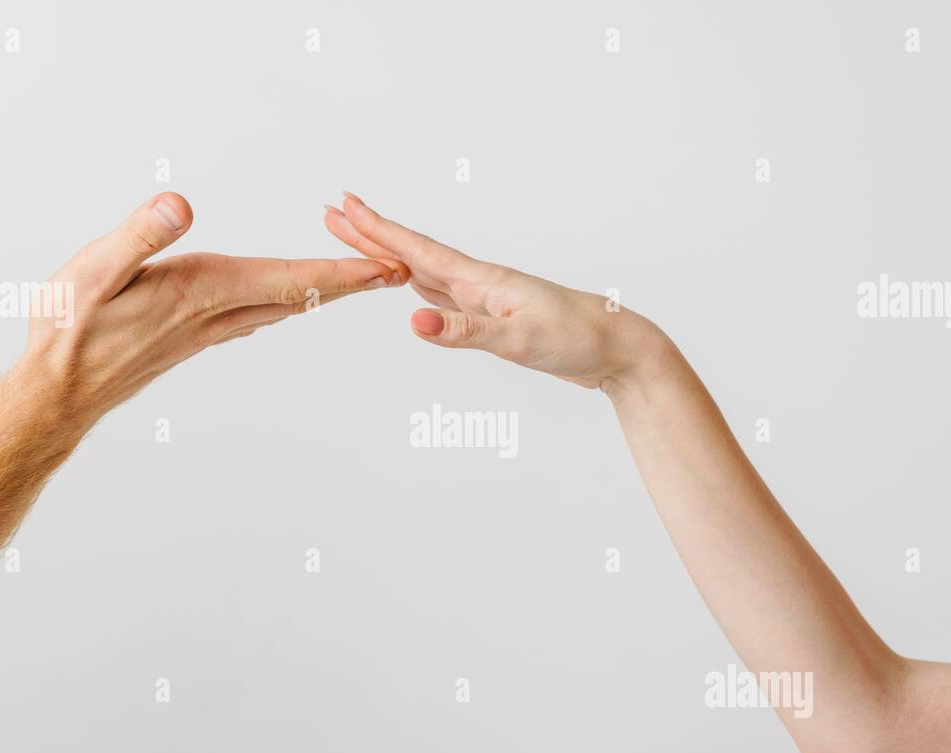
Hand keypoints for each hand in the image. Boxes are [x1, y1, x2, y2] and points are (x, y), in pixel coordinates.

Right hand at [21, 193, 407, 428]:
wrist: (57, 393)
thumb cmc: (67, 332)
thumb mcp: (92, 271)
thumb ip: (139, 236)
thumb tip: (180, 205)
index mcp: (200, 291)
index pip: (288, 278)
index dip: (341, 271)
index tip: (386, 268)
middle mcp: (214, 314)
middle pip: (298, 294)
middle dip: (350, 280)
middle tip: (397, 268)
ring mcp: (206, 330)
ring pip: (280, 306)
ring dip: (321, 288)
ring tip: (357, 275)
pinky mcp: (192, 336)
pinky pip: (254, 314)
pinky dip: (285, 296)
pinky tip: (286, 296)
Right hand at [323, 192, 672, 392]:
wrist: (617, 350)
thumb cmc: (576, 340)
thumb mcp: (518, 341)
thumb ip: (465, 333)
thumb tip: (412, 322)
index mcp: (481, 281)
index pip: (417, 250)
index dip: (378, 230)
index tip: (344, 204)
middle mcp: (479, 283)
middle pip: (413, 253)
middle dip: (372, 234)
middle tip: (333, 213)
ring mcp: (486, 299)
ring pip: (424, 271)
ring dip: (389, 256)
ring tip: (359, 241)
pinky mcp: (495, 319)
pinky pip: (442, 295)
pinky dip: (416, 284)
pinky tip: (409, 283)